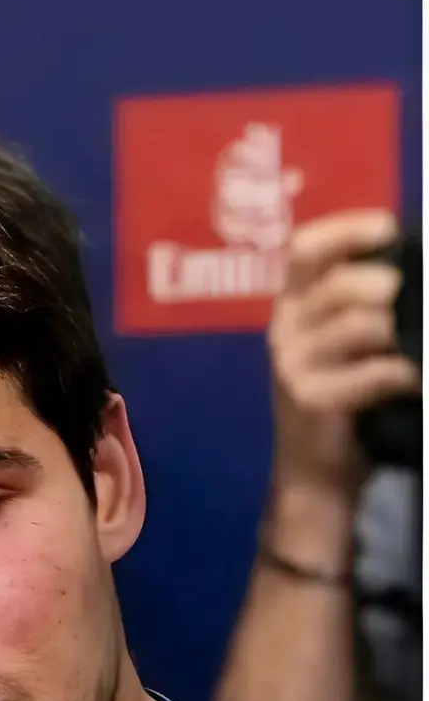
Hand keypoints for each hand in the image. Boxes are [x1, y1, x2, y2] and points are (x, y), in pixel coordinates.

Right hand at [268, 210, 420, 511]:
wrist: (316, 469)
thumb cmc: (343, 392)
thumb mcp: (346, 337)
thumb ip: (364, 298)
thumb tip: (413, 266)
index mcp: (292, 306)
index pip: (304, 249)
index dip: (346, 231)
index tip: (387, 231)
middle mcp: (284, 331)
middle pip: (340, 284)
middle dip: (387, 287)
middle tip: (408, 304)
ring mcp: (293, 367)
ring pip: (361, 325)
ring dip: (402, 332)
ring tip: (416, 346)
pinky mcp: (311, 400)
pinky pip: (374, 372)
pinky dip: (405, 373)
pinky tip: (415, 380)